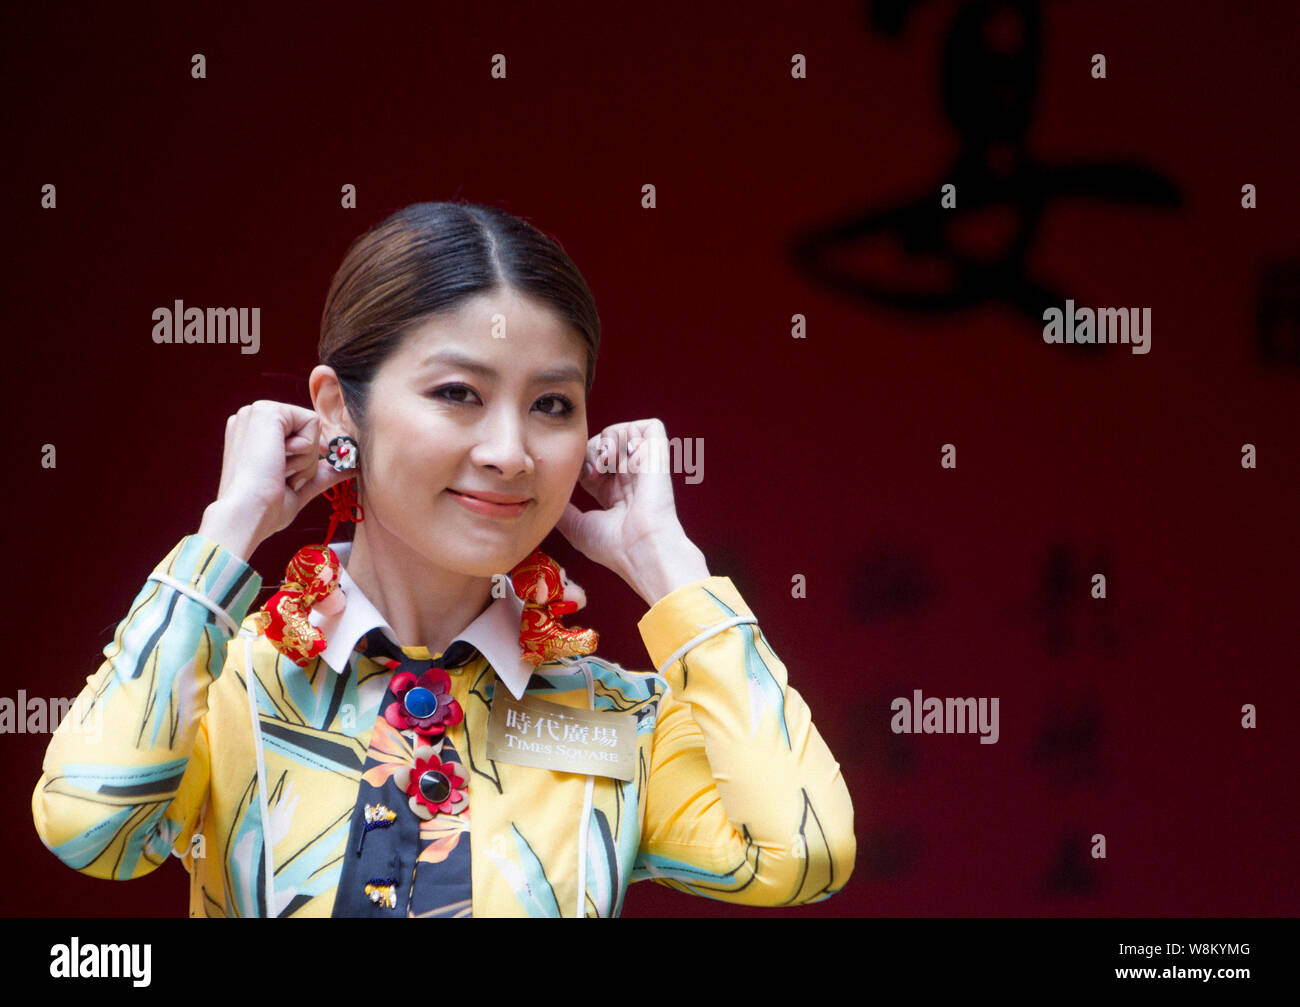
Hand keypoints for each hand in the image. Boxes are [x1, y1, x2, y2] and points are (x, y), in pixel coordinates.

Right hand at [200, 401, 353, 560]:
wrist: (248, 514)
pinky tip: (280, 463)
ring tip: (279, 473)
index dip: (308, 454)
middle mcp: (251, 418)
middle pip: (308, 429)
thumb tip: (349, 468)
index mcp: (251, 434)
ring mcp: (257, 412)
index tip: (295, 477)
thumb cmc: (265, 509)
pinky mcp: (267, 411)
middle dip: (307, 460)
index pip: (298, 433)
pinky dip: (306, 449)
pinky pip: (312, 421)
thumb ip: (321, 473)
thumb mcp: (298, 487)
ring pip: (312, 426)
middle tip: (284, 478)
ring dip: (306, 459)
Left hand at [555, 419, 708, 605]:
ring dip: (605, 442)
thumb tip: (547, 496)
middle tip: (590, 472)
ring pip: (620, 432)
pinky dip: (630, 434)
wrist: (640, 549)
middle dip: (588, 451)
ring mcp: (645, 465)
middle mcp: (630, 477)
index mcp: (614, 493)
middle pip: (601, 444)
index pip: (592, 462)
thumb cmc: (613, 546)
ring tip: (604, 466)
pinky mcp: (658, 454)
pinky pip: (648, 426)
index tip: (573, 478)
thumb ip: (563, 509)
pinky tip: (621, 456)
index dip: (578, 462)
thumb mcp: (576, 527)